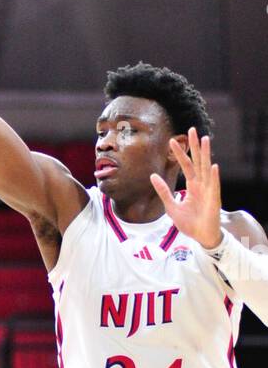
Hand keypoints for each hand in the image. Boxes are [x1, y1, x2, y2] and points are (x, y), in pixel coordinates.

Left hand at [150, 127, 221, 249]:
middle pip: (197, 161)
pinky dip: (213, 176)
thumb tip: (152, 176)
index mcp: (192, 186)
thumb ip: (163, 191)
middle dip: (195, 146)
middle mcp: (201, 184)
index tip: (172, 140)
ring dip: (206, 154)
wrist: (201, 237)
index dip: (179, 153)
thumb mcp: (171, 206)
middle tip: (192, 130)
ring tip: (205, 139)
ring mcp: (209, 190)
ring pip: (206, 168)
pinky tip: (213, 165)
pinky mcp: (214, 199)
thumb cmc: (189, 223)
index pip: (185, 165)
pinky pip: (214, 186)